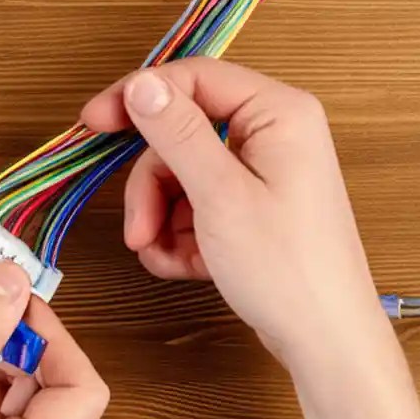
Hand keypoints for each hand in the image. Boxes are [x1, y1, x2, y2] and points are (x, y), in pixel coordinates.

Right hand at [81, 57, 389, 364]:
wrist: (325, 340)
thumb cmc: (288, 270)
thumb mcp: (220, 196)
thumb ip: (178, 133)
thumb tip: (142, 85)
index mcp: (279, 113)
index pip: (194, 78)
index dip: (138, 97)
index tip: (94, 123)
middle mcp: (276, 135)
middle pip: (183, 133)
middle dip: (152, 184)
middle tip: (139, 230)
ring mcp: (266, 174)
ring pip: (185, 174)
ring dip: (162, 216)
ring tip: (161, 256)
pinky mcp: (256, 209)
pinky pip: (201, 205)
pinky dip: (183, 235)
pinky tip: (183, 266)